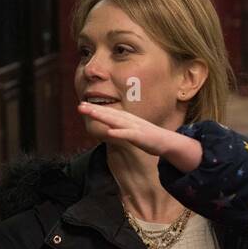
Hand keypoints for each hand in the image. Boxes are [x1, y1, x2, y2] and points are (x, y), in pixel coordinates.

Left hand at [77, 102, 200, 170]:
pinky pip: (128, 135)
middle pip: (109, 114)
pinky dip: (119, 133)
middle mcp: (129, 121)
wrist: (167, 142)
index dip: (95, 109)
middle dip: (94, 110)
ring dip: (103, 117)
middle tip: (80, 106)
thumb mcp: (132, 130)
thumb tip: (109, 127)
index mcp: (127, 119)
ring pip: (116, 121)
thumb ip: (121, 128)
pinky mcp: (140, 137)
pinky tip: (109, 132)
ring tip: (90, 113)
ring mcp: (135, 128)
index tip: (82, 105)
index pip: (109, 112)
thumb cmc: (149, 137)